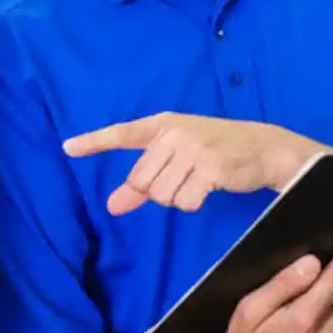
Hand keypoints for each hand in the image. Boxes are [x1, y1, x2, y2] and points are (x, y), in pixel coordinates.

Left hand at [63, 113, 325, 214]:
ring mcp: (192, 149)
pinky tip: (209, 188)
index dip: (94, 142)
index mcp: (163, 125)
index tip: (68, 148)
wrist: (264, 147)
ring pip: (162, 195)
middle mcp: (174, 133)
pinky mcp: (210, 167)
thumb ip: (142, 183)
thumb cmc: (215, 151)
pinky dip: (194, 204)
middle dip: (159, 191)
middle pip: (143, 181)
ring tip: (198, 181)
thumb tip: (112, 206)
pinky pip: (185, 202)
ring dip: (179, 199)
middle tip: (185, 178)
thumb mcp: (178, 158)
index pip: (122, 133)